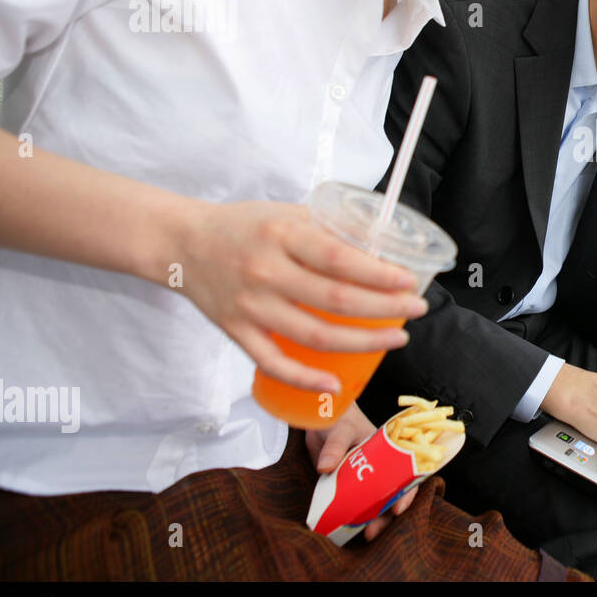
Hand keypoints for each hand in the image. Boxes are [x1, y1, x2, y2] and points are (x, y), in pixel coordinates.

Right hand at [171, 200, 426, 392]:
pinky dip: (305, 379)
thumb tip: (380, 245)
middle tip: (416, 311)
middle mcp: (266, 272)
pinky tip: (336, 383)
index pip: (340, 259)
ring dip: (362, 343)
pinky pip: (273, 364)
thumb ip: (327, 228)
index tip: (409, 281)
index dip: (379, 274)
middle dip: (385, 310)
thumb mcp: (286, 213)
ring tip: (395, 339)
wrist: (181, 244)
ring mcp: (250, 306)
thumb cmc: (242, 226)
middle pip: (336, 300)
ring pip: (314, 336)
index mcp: (283, 235)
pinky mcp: (236, 331)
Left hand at [307, 403, 417, 541]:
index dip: (406, 493)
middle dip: (385, 516)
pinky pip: (352, 502)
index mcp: (388, 452)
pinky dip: (350, 515)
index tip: (398, 510)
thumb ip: (334, 447)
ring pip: (372, 502)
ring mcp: (362, 477)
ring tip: (362, 535)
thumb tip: (324, 468)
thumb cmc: (339, 417)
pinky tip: (345, 528)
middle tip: (372, 531)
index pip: (405, 474)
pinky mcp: (345, 483)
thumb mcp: (340, 429)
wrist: (320, 415)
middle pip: (390, 495)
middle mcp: (379, 467)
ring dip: (369, 519)